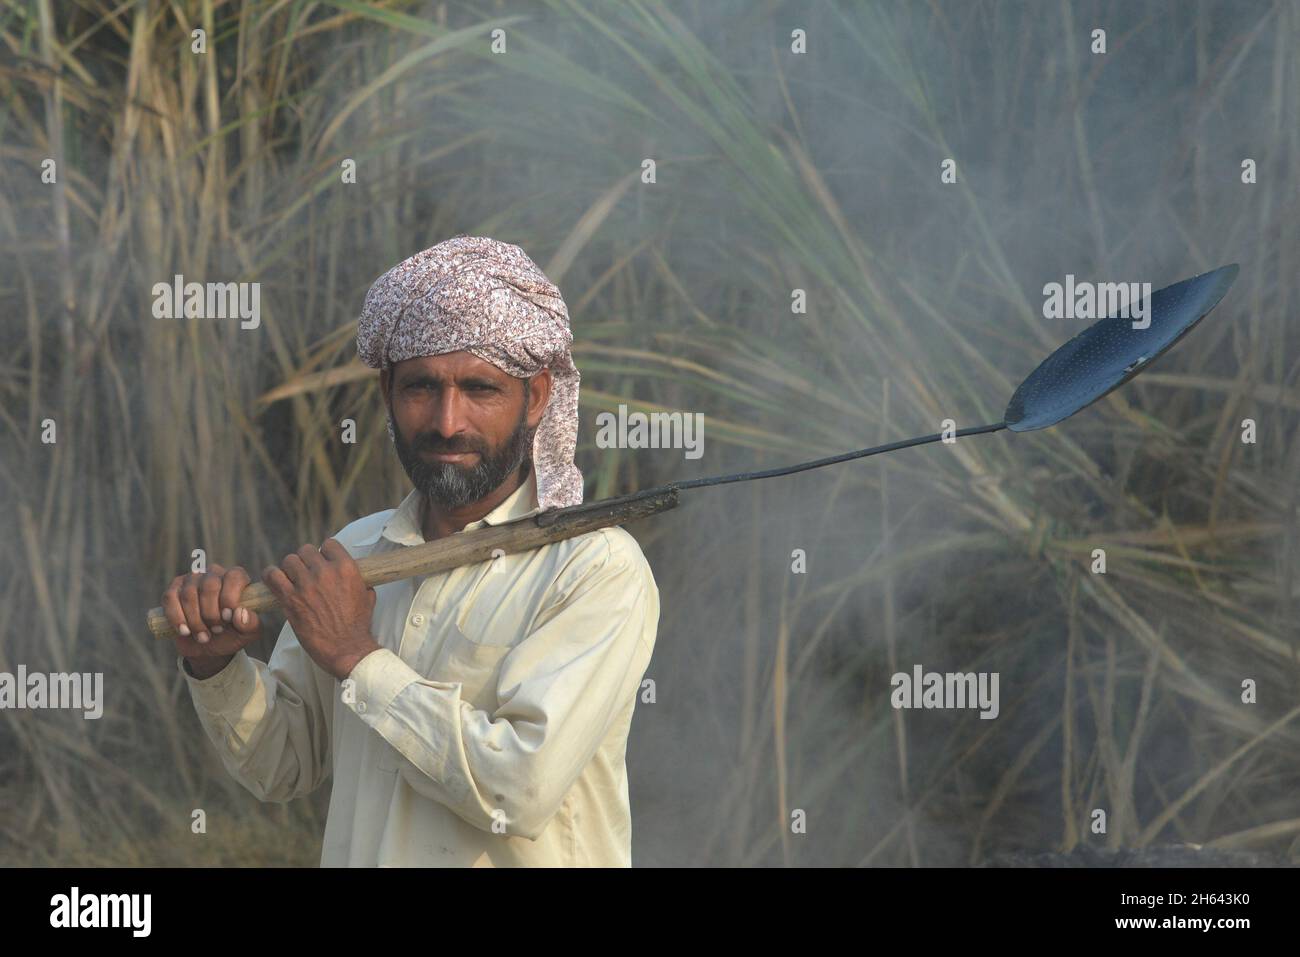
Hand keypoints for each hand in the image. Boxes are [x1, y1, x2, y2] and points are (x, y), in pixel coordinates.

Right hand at [162, 564, 264, 675]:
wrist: (208, 647)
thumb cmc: (232, 634)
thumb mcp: (248, 633)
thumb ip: (250, 624)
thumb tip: (240, 613)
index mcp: (236, 578)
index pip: (234, 577)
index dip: (230, 598)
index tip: (227, 618)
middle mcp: (214, 574)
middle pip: (210, 585)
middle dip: (211, 613)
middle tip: (216, 630)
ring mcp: (191, 580)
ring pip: (189, 594)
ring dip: (195, 620)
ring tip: (203, 637)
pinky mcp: (173, 591)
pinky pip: (170, 598)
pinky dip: (177, 618)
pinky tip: (185, 631)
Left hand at [263, 539, 380, 680]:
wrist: (347, 648)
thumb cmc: (358, 625)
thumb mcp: (367, 597)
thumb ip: (360, 581)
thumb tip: (356, 576)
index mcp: (346, 568)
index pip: (329, 544)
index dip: (324, 553)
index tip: (322, 563)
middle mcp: (325, 572)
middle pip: (306, 550)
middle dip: (306, 560)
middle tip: (306, 573)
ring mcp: (306, 584)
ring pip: (289, 560)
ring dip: (290, 569)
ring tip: (291, 579)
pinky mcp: (290, 599)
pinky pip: (272, 576)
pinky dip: (271, 576)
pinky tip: (275, 581)